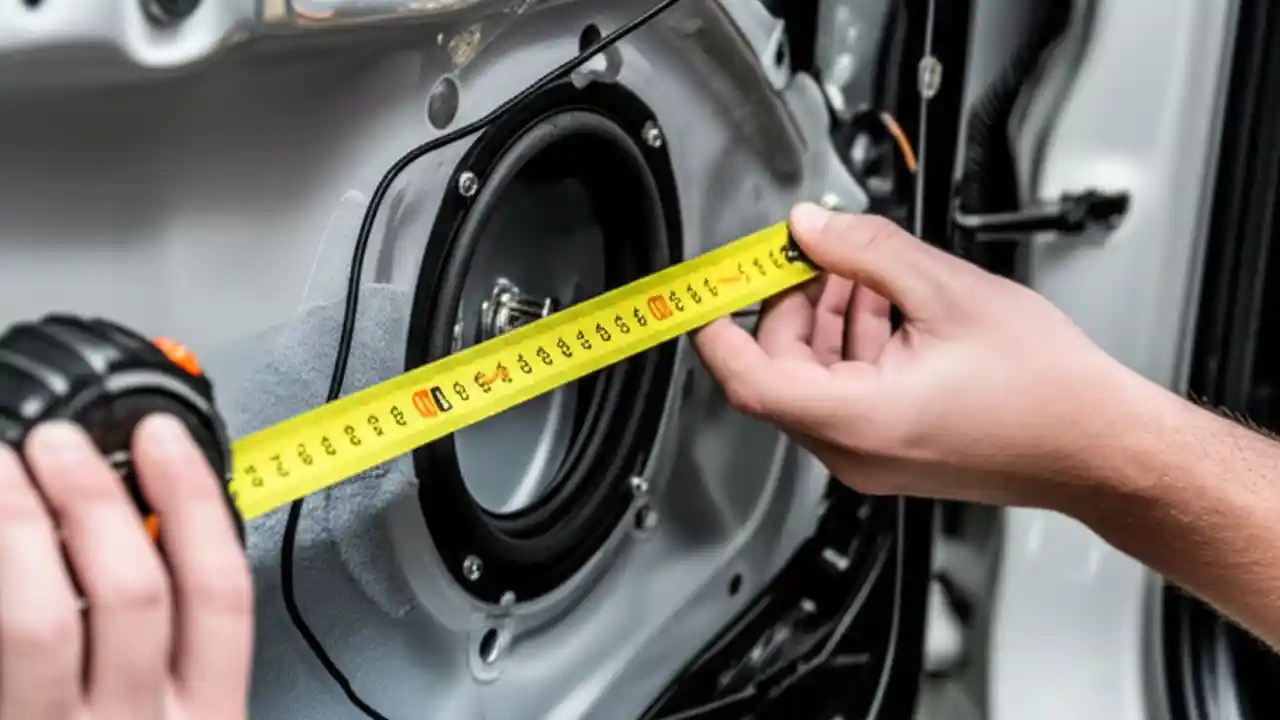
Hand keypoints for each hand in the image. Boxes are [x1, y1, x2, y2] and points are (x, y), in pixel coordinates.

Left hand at [0, 416, 252, 719]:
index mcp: (205, 710)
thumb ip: (166, 642)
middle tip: (59, 441)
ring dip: (20, 525)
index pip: (219, 589)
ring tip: (2, 469)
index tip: (161, 438)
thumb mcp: (176, 715)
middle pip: (136, 593)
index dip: (194, 500)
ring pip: (44, 621)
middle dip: (96, 499)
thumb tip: (129, 531)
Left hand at [694, 203, 1152, 508]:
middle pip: (779, 369)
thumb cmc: (1045, 389)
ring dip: (826, 318)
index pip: (749, 379)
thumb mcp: (946, 292)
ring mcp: (871, 455)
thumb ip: (865, 252)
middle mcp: (854, 450)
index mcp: (858, 419)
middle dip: (790, 303)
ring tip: (864, 271)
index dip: (718, 329)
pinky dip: (853, 344)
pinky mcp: (890, 450)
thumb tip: (811, 226)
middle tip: (817, 253)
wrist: (1099, 444)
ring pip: (812, 377)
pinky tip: (885, 303)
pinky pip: (845, 391)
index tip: (710, 290)